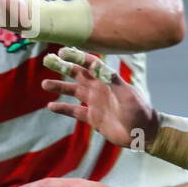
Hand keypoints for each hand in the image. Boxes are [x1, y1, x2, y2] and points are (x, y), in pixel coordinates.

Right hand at [41, 47, 157, 148]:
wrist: (142, 134)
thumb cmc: (138, 112)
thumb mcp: (127, 95)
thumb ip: (111, 81)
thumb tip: (97, 67)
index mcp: (108, 81)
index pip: (90, 64)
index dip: (77, 57)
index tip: (62, 52)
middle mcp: (99, 89)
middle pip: (78, 74)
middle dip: (63, 67)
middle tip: (47, 60)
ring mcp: (95, 103)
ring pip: (73, 91)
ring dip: (59, 87)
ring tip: (44, 84)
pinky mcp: (92, 117)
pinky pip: (73, 111)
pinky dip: (62, 109)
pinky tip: (50, 106)